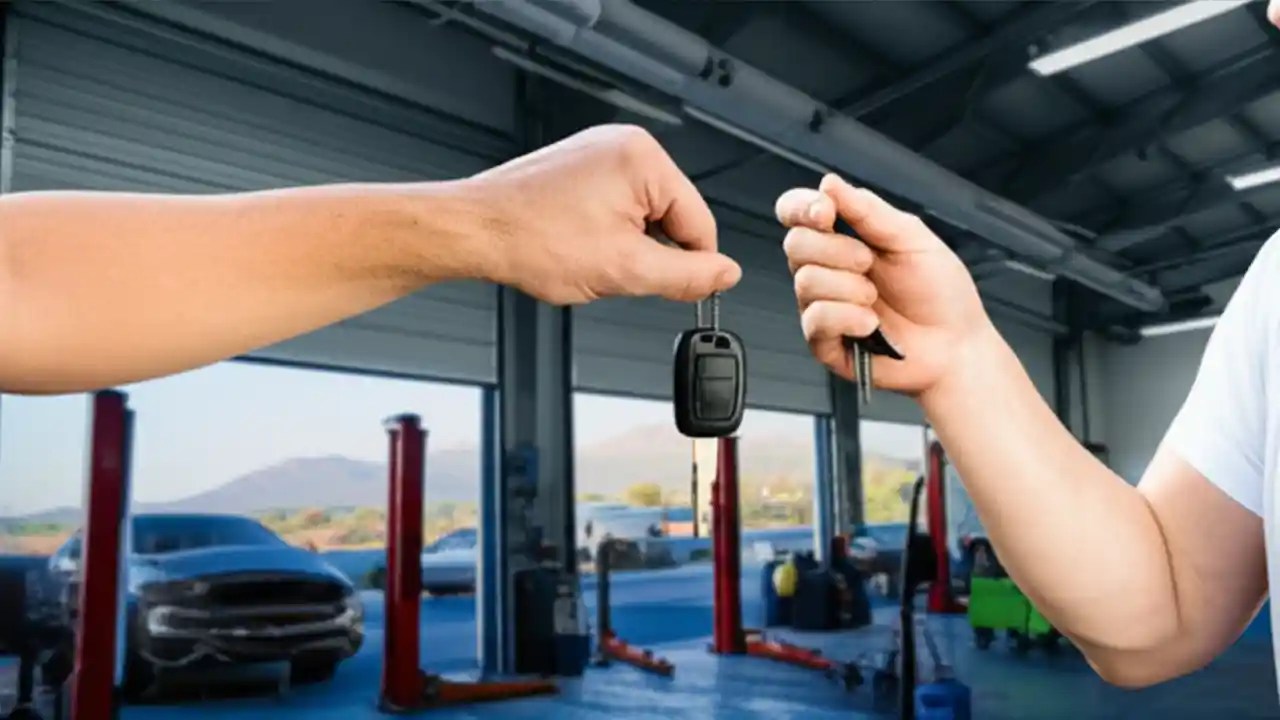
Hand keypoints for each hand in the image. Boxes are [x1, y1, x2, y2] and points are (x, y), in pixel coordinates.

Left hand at [462, 124, 740, 304]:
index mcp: (643, 158)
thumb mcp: (625, 270)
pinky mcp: (578, 168)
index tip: (675, 290)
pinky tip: (575, 245)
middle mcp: (623, 145)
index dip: (690, 265)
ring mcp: (597, 153)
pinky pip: (614, 209)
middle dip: (648, 253)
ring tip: (585, 256)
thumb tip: (725, 274)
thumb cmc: (531, 240)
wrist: (473, 232)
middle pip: (671, 218)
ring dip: (624, 247)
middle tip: (611, 270)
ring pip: (642, 218)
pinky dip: (603, 235)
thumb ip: (686, 275)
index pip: (699, 222)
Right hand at [775, 174, 992, 397]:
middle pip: (795, 245)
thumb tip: (828, 182)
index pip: (796, 213)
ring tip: (876, 299)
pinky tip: (871, 324)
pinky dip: (847, 317)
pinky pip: (816, 319)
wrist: (956, 344)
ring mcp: (821, 307)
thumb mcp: (910, 238)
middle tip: (869, 262)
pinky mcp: (824, 343)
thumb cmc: (939, 292)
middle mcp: (825, 270)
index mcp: (841, 238)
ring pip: (806, 282)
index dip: (800, 208)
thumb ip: (868, 210)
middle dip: (836, 250)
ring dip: (849, 287)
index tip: (825, 213)